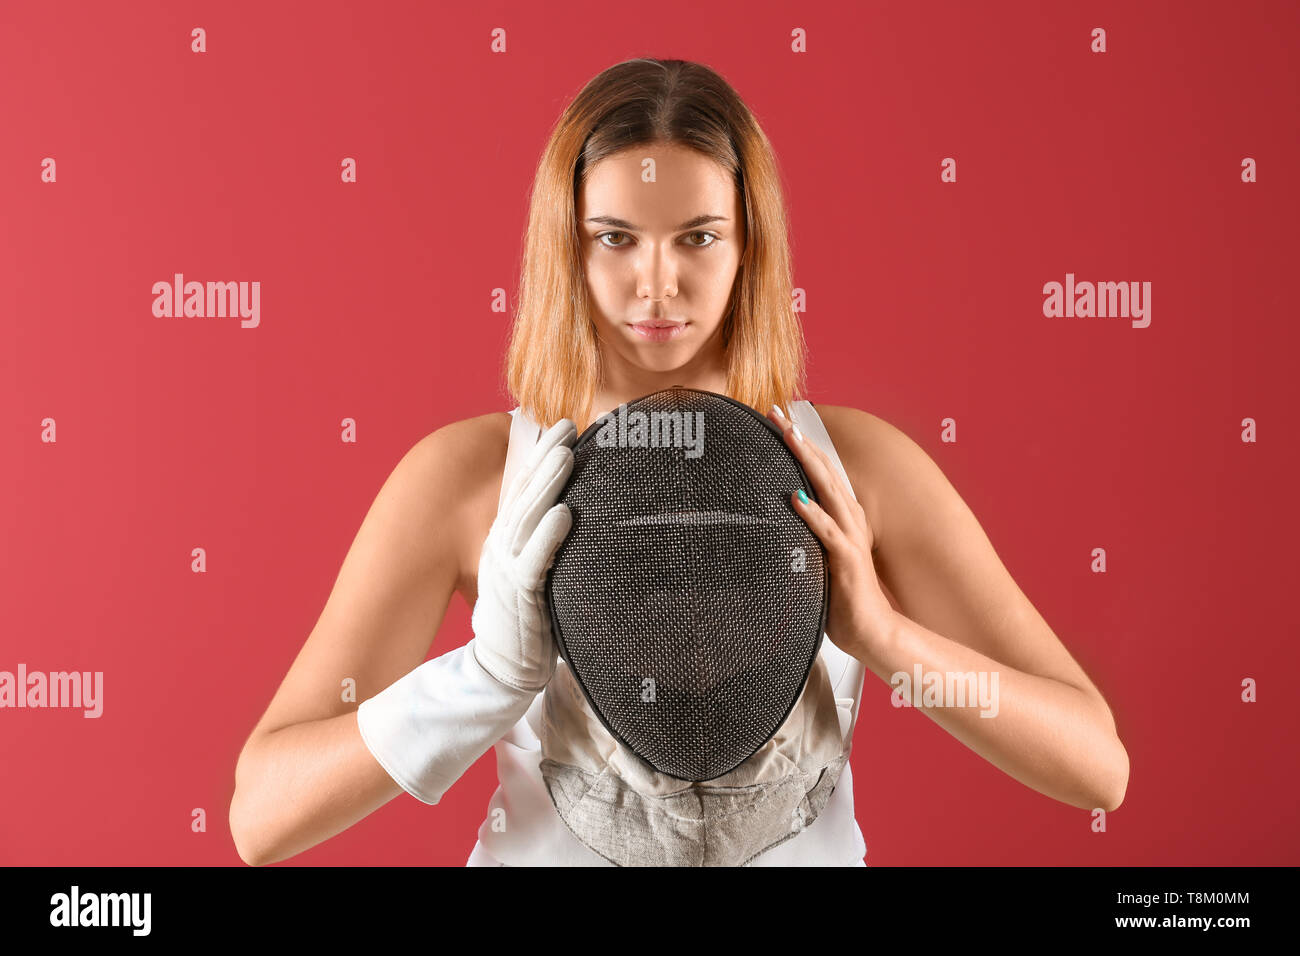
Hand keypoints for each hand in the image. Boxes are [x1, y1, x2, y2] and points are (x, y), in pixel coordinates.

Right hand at [471, 417, 576, 691]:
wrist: (503, 669)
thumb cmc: (528, 622)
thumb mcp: (535, 575)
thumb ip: (548, 548)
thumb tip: (575, 516)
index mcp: (507, 542)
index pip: (525, 490)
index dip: (541, 457)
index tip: (561, 428)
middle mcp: (503, 549)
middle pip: (525, 493)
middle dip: (546, 456)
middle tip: (567, 424)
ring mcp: (508, 570)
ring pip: (529, 517)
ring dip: (548, 484)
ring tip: (566, 454)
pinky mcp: (520, 595)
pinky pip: (535, 560)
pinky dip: (549, 535)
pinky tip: (563, 513)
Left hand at [766, 404, 894, 659]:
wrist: (873, 631)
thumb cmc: (844, 597)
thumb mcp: (819, 558)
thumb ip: (807, 535)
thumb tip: (783, 516)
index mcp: (842, 516)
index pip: (818, 471)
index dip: (799, 444)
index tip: (776, 419)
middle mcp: (849, 519)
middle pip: (822, 469)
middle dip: (799, 439)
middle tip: (775, 412)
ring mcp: (849, 537)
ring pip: (827, 490)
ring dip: (807, 461)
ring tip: (788, 436)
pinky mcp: (847, 560)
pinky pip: (828, 532)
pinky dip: (813, 513)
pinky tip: (796, 497)